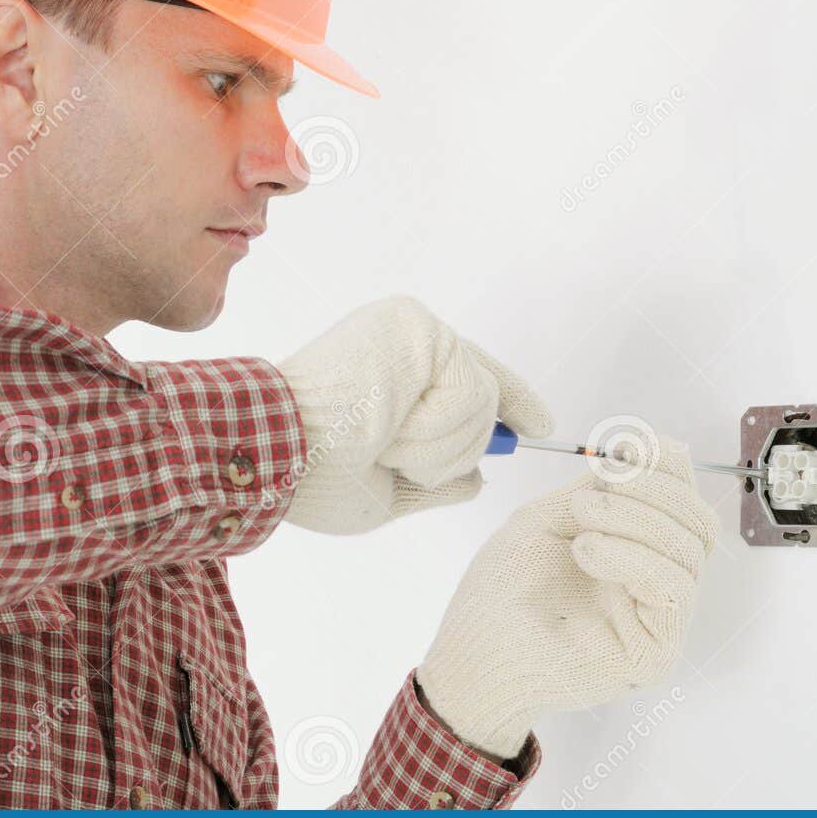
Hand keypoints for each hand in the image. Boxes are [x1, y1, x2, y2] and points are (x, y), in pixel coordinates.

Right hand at [276, 295, 552, 534]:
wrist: (276, 452)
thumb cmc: (312, 476)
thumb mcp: (387, 491)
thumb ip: (435, 482)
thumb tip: (476, 476)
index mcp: (392, 372)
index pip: (468, 381)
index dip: (510, 402)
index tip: (540, 426)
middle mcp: (405, 342)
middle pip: (483, 398)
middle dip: (455, 447)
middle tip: (393, 454)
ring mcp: (412, 330)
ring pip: (481, 404)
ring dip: (436, 447)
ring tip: (382, 442)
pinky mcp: (419, 326)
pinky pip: (469, 393)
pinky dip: (434, 431)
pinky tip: (390, 426)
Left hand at [415, 433, 717, 760]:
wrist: (473, 654)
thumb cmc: (501, 592)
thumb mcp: (546, 519)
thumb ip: (595, 489)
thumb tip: (637, 453)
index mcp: (635, 547)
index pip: (680, 498)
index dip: (664, 462)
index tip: (622, 442)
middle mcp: (655, 583)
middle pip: (697, 521)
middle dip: (653, 487)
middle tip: (600, 481)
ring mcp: (658, 620)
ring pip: (689, 550)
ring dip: (635, 518)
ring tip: (580, 520)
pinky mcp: (655, 653)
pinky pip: (673, 589)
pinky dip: (634, 556)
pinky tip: (587, 551)